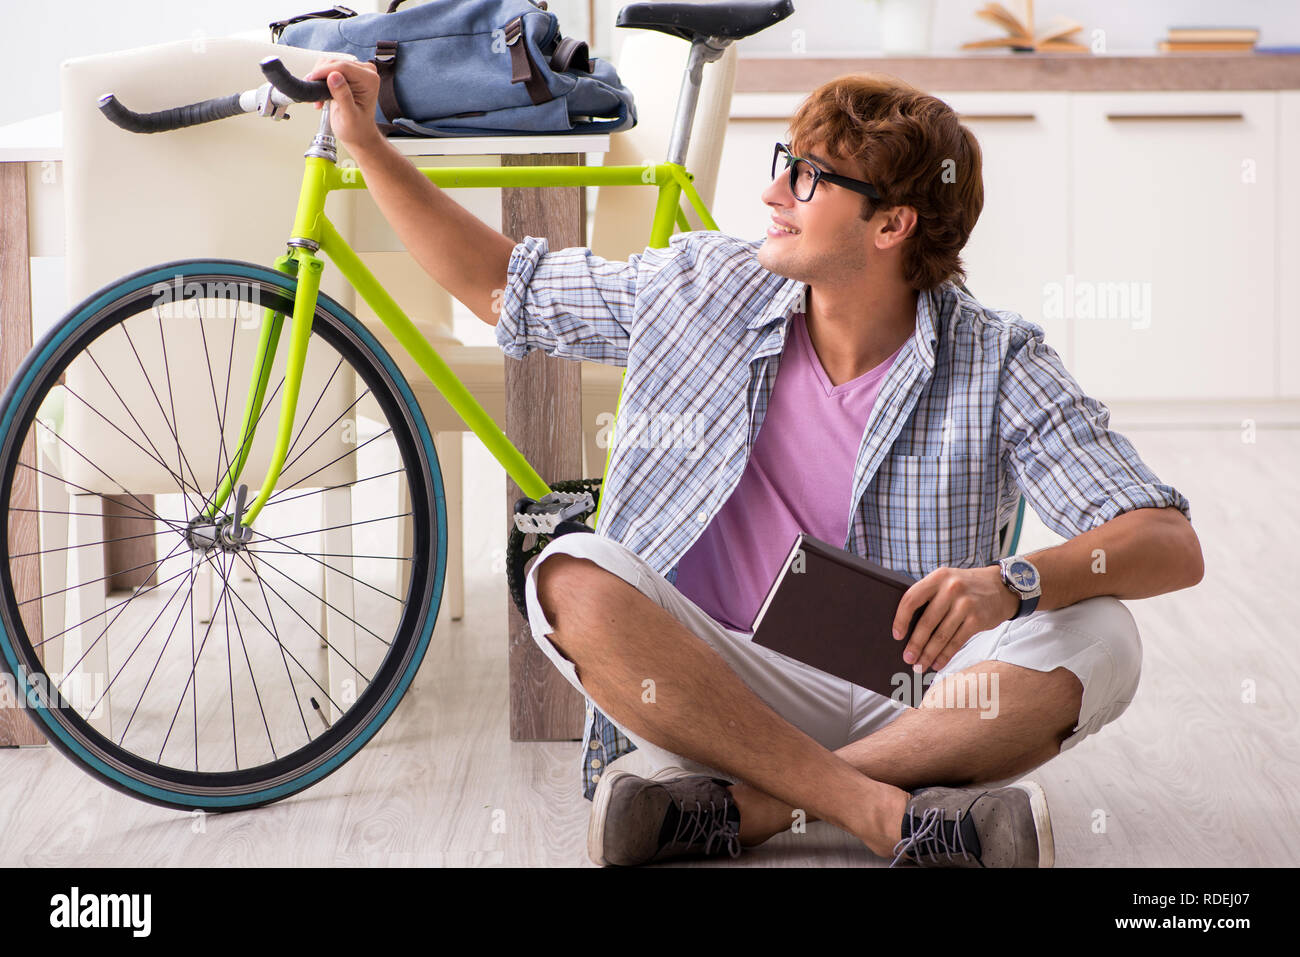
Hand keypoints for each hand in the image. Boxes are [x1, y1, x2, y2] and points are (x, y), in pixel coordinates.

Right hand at [304, 57, 381, 150]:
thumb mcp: (349, 116)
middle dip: (320, 76)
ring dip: (319, 79)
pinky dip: (320, 80)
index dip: (324, 72)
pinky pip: (327, 68)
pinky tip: (321, 96)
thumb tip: (333, 76)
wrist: (358, 134)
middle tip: (315, 95)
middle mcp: (365, 72)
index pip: (343, 66)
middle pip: (335, 62)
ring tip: (319, 98)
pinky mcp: (347, 73)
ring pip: (328, 63)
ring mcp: (356, 71)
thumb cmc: (357, 129)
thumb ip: (343, 96)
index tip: (311, 80)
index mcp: (370, 80)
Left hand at [891, 565, 1019, 673]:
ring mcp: (966, 604)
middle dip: (915, 644)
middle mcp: (951, 588)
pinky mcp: (977, 619)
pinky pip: (956, 641)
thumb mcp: (947, 580)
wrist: (1003, 586)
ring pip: (941, 635)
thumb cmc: (967, 587)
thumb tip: (908, 628)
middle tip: (907, 658)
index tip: (896, 635)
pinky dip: (945, 655)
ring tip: (919, 665)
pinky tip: (937, 664)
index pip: (912, 599)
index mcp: (938, 577)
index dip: (901, 619)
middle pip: (926, 622)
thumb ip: (930, 596)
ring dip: (928, 654)